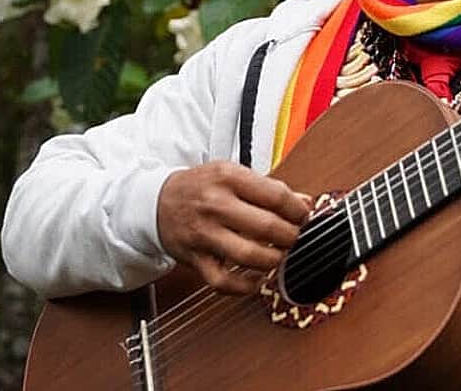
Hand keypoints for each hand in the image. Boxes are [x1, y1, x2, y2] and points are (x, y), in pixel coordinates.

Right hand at [157, 161, 311, 294]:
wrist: (156, 201)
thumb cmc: (200, 187)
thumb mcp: (232, 174)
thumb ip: (268, 188)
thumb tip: (304, 203)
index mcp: (228, 178)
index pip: (276, 196)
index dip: (298, 210)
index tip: (304, 216)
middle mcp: (216, 205)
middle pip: (267, 226)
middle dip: (291, 236)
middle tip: (294, 236)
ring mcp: (204, 234)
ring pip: (249, 255)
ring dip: (274, 260)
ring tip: (279, 254)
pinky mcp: (195, 259)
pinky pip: (223, 282)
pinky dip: (245, 286)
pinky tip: (257, 278)